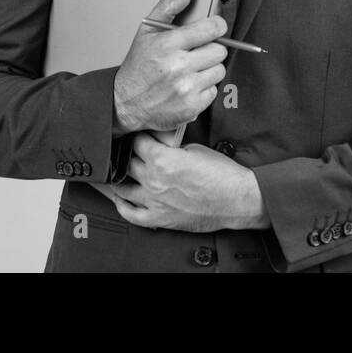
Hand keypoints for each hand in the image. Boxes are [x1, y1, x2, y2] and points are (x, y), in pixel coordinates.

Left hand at [92, 133, 268, 232]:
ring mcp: (154, 201)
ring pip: (123, 188)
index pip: (137, 141)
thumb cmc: (222, 175)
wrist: (237, 199)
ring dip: (117, 179)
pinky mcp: (160, 218)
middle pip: (128, 162)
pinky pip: (132, 215)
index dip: (137, 135)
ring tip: (114, 172)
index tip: (136, 134)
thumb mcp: (195, 149)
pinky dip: (122, 206)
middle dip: (127, 154)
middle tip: (125, 150)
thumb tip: (162, 147)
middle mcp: (154, 180)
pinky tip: (119, 199)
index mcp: (162, 159)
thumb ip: (172, 148)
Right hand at [112, 0, 227, 133]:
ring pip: (219, 70)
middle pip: (220, 50)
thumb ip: (169, 7)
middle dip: (211, 49)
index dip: (217, 26)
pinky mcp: (192, 107)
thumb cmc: (138, 66)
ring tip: (191, 69)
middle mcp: (178, 66)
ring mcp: (186, 88)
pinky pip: (214, 91)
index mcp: (168, 44)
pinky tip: (189, 85)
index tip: (214, 28)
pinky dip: (204, 88)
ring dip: (209, 69)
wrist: (125, 102)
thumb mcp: (147, 31)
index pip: (211, 29)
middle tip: (197, 52)